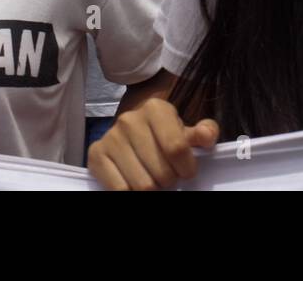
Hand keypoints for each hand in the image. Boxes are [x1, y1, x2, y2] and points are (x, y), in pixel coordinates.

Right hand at [87, 98, 219, 189]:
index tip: (187, 172)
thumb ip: (204, 132)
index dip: (187, 168)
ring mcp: (111, 137)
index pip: (176, 148)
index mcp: (156, 109)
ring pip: (141, 185)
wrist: (133, 126)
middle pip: (159, 171)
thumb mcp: (186, 129)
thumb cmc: (165, 131)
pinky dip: (132, 193)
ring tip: (154, 179)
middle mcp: (130, 120)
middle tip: (169, 176)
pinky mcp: (96, 154)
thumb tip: (207, 136)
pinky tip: (137, 184)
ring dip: (153, 189)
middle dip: (170, 180)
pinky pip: (119, 190)